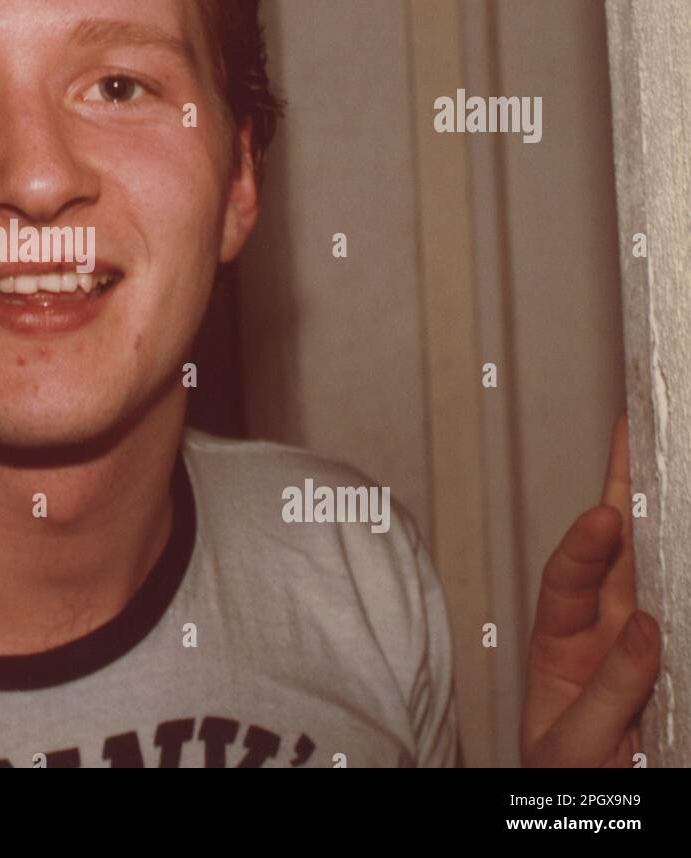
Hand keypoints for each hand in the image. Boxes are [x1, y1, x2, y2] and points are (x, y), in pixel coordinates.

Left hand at [521, 412, 660, 766]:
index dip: (584, 545)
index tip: (604, 517)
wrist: (595, 806)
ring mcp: (641, 638)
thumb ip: (608, 689)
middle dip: (623, 492)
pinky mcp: (676, 660)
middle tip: (635, 433)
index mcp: (560, 641)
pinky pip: (686, 607)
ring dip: (664, 518)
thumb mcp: (575, 742)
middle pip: (613, 550)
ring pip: (655, 567)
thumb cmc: (569, 777)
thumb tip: (648, 627)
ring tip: (674, 462)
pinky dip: (687, 569)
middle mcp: (602, 627)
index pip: (567, 578)